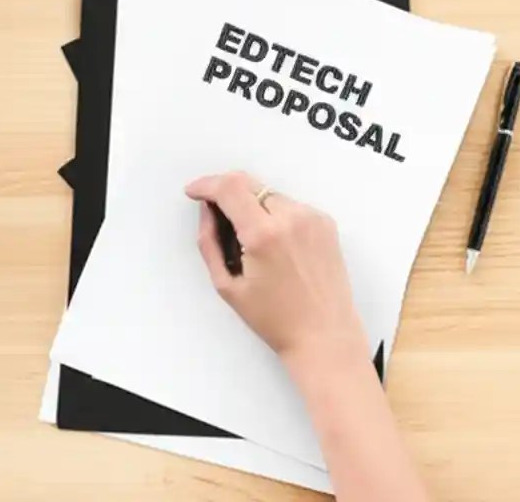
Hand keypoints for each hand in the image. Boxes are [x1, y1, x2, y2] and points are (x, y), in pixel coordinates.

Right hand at [185, 171, 367, 370]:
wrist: (324, 336)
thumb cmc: (276, 319)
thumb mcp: (227, 286)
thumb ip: (209, 242)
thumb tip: (206, 212)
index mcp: (264, 235)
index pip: (228, 187)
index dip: (205, 185)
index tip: (195, 192)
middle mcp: (292, 219)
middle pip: (248, 183)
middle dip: (225, 192)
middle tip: (216, 214)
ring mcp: (312, 219)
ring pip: (268, 194)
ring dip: (251, 205)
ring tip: (250, 241)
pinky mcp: (325, 223)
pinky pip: (290, 206)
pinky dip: (274, 215)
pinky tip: (274, 245)